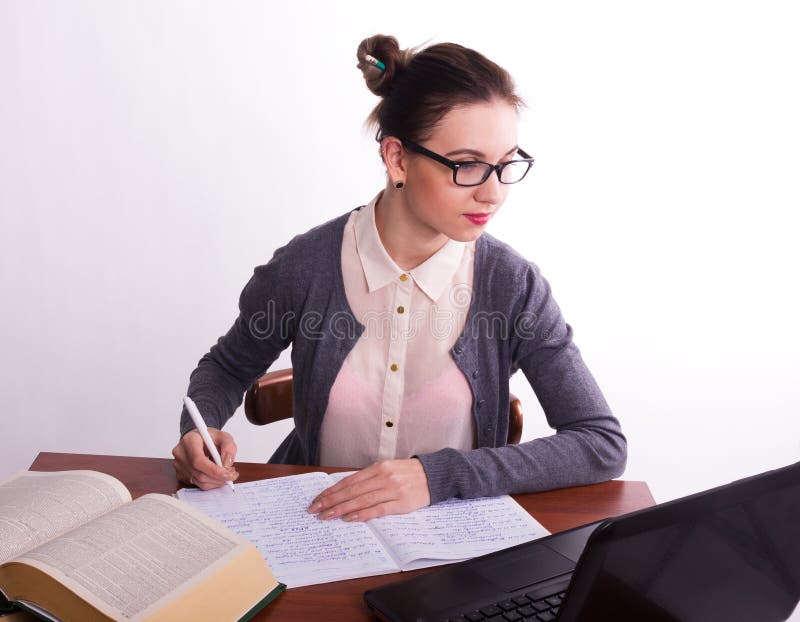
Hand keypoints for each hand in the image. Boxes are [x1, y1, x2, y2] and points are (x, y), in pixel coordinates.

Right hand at [172, 428, 238, 489]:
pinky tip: (217, 476)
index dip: (214, 470)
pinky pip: (197, 484)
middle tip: (232, 475)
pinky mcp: (180, 474)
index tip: (228, 474)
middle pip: (199, 473)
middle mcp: (181, 454)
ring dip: (216, 482)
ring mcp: (178, 465)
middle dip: (219, 478)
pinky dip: (210, 483)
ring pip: (199, 481)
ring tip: (226, 474)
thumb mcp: (224, 436)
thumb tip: (227, 464)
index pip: (198, 460)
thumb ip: (229, 447)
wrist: (199, 439)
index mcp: (189, 441)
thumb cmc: (209, 437)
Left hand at [307, 459, 430, 521]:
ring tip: (327, 516)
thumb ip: (370, 479)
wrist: (436, 474)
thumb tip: (346, 491)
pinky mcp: (402, 502)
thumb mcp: (389, 469)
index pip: (349, 481)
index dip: (331, 491)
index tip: (317, 499)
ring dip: (342, 509)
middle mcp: (383, 476)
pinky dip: (363, 514)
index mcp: (378, 467)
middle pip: (352, 490)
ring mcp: (393, 489)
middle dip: (331, 501)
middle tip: (315, 510)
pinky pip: (378, 509)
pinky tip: (350, 518)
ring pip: (361, 500)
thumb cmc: (410, 474)